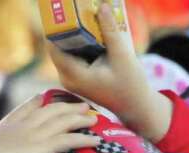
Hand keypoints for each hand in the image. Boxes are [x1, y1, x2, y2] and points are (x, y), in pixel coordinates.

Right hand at [0, 95, 99, 152]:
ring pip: (64, 121)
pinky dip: (84, 139)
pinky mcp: (44, 147)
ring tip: (95, 119)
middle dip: (69, 107)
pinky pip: (70, 140)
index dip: (38, 103)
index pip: (27, 108)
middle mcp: (25, 125)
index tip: (46, 98)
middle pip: (52, 111)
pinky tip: (96, 140)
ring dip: (81, 120)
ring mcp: (35, 134)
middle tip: (83, 106)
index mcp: (9, 125)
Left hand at [48, 1, 171, 140]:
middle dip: (67, 27)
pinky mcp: (77, 77)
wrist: (135, 106)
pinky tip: (91, 31)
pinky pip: (73, 54)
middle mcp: (67, 78)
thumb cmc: (130, 85)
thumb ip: (110, 31)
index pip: (53, 45)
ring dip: (74, 33)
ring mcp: (71, 78)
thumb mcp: (122, 56)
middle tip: (74, 8)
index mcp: (74, 75)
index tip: (63, 10)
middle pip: (58, 45)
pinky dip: (80, 42)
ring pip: (65, 49)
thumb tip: (102, 7)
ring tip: (84, 15)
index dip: (56, 26)